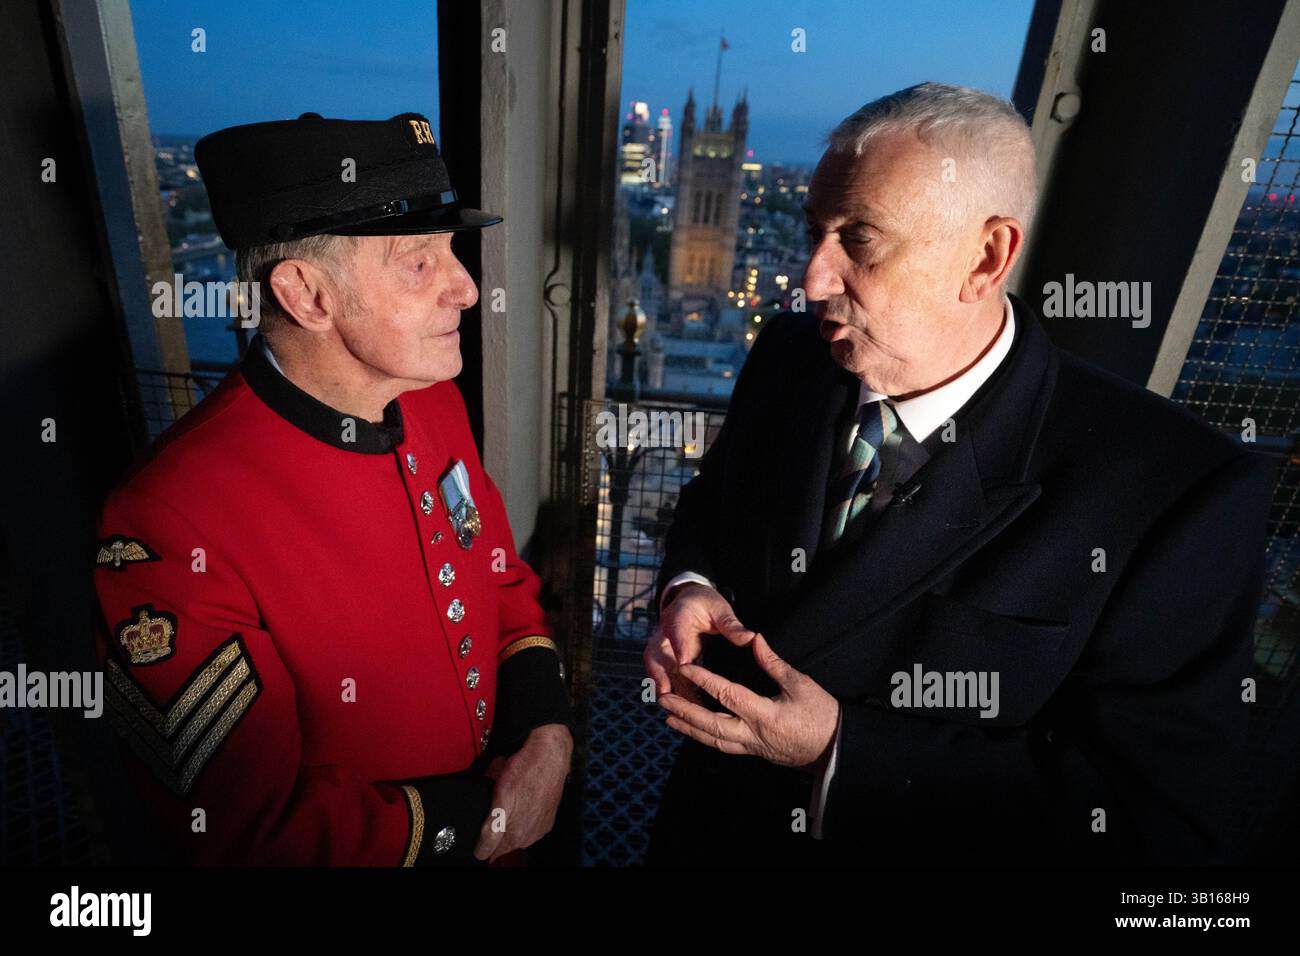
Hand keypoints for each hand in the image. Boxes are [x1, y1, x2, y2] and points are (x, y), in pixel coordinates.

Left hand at [473, 723, 571, 861]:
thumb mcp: (500, 800)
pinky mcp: (548, 815)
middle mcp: (531, 836)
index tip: (480, 822)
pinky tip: (520, 794)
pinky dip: (521, 810)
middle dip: (495, 826)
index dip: (481, 841)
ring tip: (507, 794)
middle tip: (494, 801)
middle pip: (503, 841)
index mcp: (517, 836)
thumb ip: (490, 831)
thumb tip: (481, 853)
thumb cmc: (524, 771)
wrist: (551, 752)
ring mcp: (541, 826)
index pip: (491, 852)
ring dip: (508, 818)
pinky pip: (527, 819)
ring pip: (515, 829)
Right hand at [644, 583, 754, 705]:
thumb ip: (731, 624)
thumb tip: (749, 637)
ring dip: (664, 691)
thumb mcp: (719, 608)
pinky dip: (674, 696)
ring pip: (658, 673)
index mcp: (678, 616)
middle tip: (664, 693)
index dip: (678, 646)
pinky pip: (668, 681)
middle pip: (654, 655)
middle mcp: (665, 636)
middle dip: (657, 675)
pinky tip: (685, 713)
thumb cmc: (705, 605)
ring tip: (673, 711)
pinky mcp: (668, 663)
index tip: (684, 661)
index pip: (675, 630)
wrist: (688, 602)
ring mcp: (664, 651)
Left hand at [659, 633, 838, 768]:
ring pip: (714, 740)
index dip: (704, 680)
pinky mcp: (756, 752)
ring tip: (669, 717)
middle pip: (711, 725)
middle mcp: (753, 734)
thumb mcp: (800, 684)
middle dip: (685, 712)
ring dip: (689, 728)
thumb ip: (773, 662)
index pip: (726, 694)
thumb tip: (755, 639)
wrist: (835, 747)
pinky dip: (706, 737)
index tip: (686, 667)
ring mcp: (753, 747)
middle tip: (664, 699)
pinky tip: (694, 730)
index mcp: (764, 715)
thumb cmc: (822, 714)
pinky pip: (725, 746)